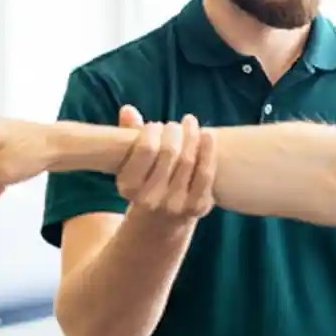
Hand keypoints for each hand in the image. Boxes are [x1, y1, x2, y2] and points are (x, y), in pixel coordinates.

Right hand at [115, 106, 215, 222]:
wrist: (158, 225)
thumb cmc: (142, 185)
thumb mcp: (129, 166)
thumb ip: (127, 138)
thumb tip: (128, 110)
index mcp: (128, 187)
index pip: (146, 148)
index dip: (152, 130)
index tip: (154, 125)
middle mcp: (151, 200)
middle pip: (169, 152)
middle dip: (173, 130)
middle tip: (173, 125)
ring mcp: (176, 205)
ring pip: (189, 160)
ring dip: (191, 134)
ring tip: (189, 123)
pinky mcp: (198, 207)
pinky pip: (206, 173)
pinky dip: (208, 149)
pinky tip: (207, 133)